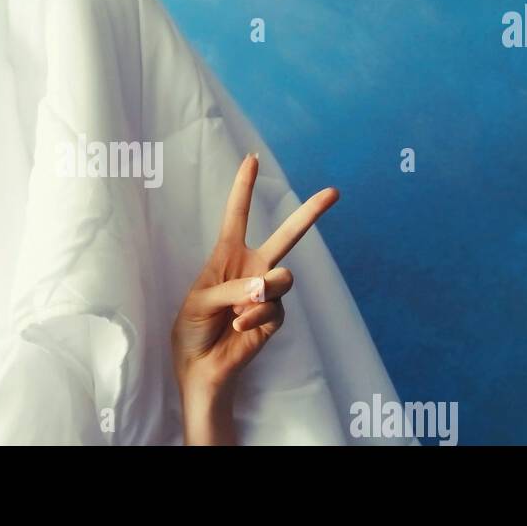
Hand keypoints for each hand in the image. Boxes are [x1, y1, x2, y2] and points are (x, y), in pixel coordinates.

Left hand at [170, 153, 339, 443]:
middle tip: (334, 192)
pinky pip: (274, 308)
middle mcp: (252, 268)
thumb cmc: (192, 327)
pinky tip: (238, 326)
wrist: (201, 366)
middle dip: (310, 213)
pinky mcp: (274, 316)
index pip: (237, 215)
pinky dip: (254, 317)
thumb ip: (233, 288)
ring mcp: (266, 292)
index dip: (244, 187)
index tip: (252, 159)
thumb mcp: (200, 300)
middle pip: (286, 234)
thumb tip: (267, 286)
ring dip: (262, 292)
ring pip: (283, 278)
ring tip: (241, 309)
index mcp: (227, 255)